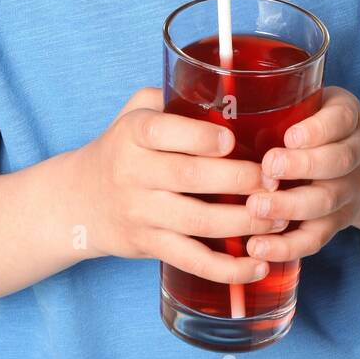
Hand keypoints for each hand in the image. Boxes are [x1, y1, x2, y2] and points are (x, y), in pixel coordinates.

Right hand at [77, 87, 290, 285]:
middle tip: (275, 180)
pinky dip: (226, 268)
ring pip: (197, 222)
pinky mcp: (149, 245)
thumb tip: (230, 90)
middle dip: (239, 180)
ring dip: (244, 223)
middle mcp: (134, 173)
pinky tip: (258, 266)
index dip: (200, 138)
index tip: (233, 140)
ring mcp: (142, 213)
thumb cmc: (122, 147)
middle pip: (189, 178)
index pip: (163, 132)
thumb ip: (173, 98)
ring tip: (279, 217)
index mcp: (133, 134)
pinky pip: (191, 260)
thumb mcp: (135, 112)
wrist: (79, 199)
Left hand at [242, 86, 359, 263]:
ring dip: (290, 207)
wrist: (354, 167)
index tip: (289, 136)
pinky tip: (258, 247)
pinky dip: (288, 246)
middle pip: (337, 162)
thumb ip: (282, 100)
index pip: (340, 120)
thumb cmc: (314, 125)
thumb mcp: (310, 101)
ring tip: (255, 208)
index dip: (317, 130)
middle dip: (302, 167)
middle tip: (267, 168)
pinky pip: (315, 238)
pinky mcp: (334, 224)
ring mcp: (348, 192)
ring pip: (325, 202)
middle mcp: (356, 155)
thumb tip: (220, 98)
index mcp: (347, 118)